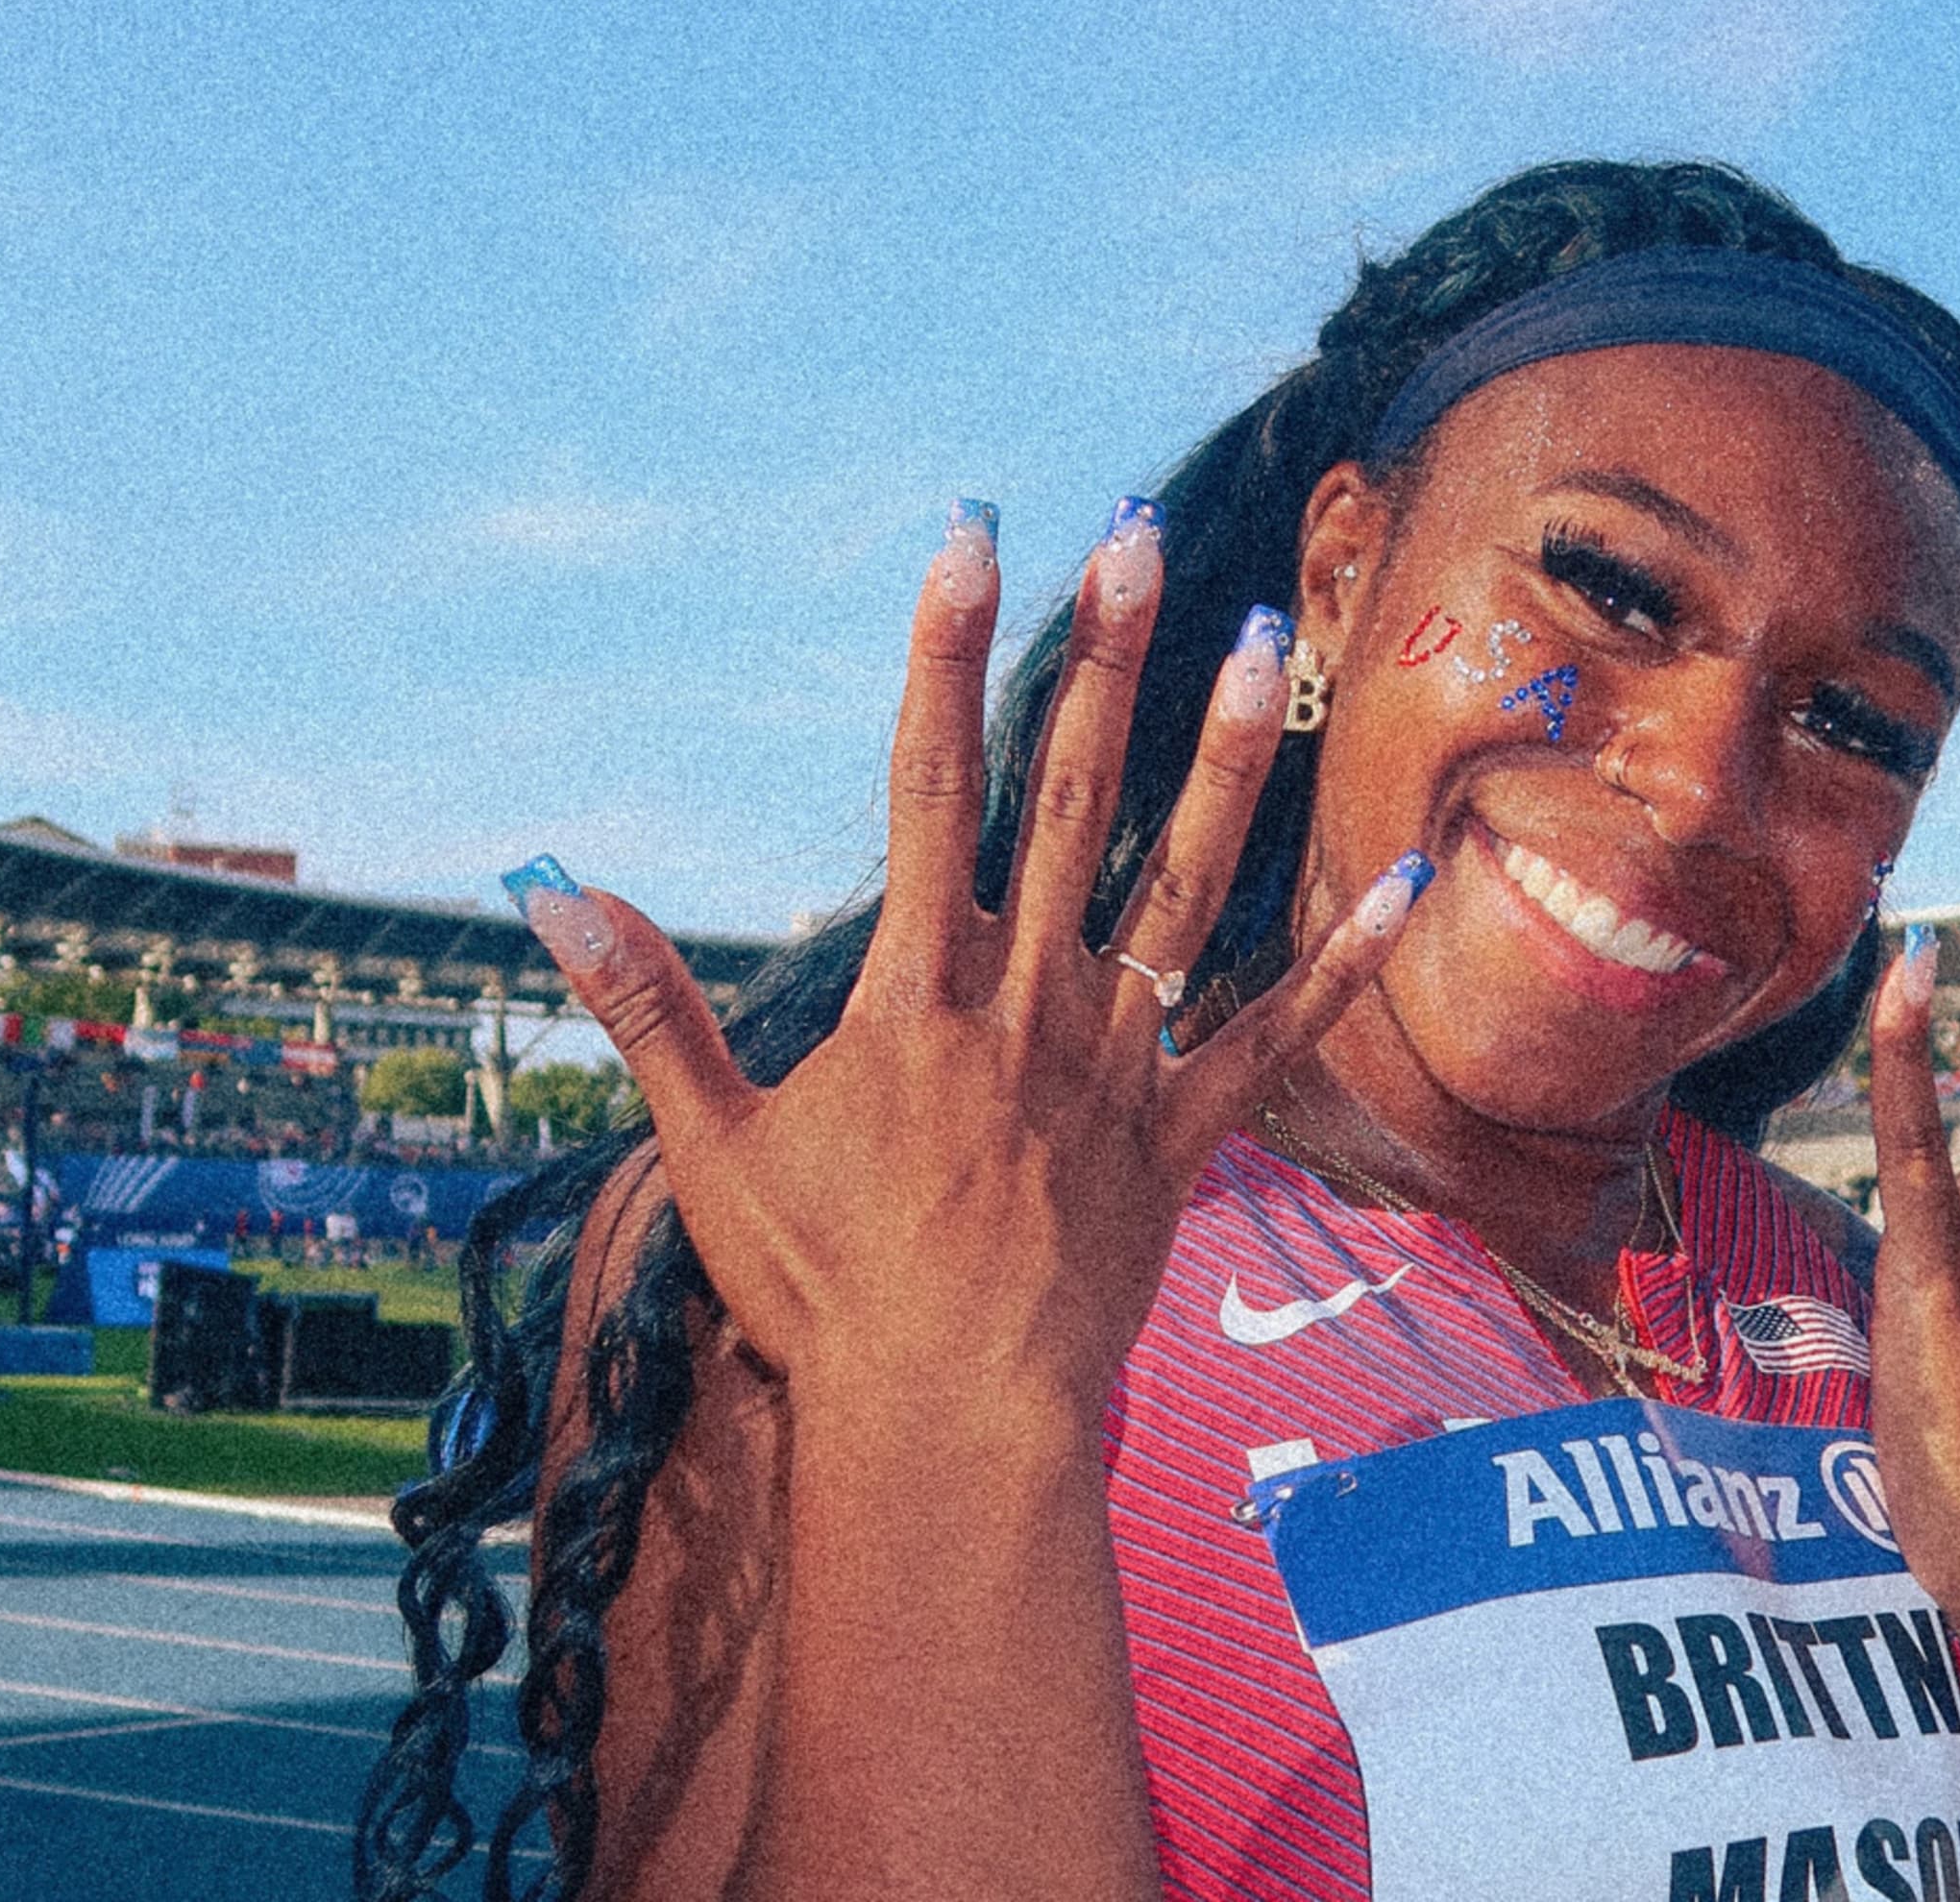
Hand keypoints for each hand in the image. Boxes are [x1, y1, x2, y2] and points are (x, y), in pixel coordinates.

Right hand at [517, 503, 1426, 1428]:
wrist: (949, 1419)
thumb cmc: (822, 1295)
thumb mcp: (713, 1147)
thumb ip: (648, 1009)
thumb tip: (551, 890)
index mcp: (915, 994)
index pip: (928, 785)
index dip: (944, 655)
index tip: (969, 542)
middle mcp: (1026, 1001)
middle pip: (1068, 798)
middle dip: (1097, 661)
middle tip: (1130, 540)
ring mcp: (1117, 1063)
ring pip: (1187, 883)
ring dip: (1229, 760)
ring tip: (1271, 647)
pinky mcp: (1183, 1135)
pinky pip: (1276, 1035)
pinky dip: (1343, 963)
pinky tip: (1407, 881)